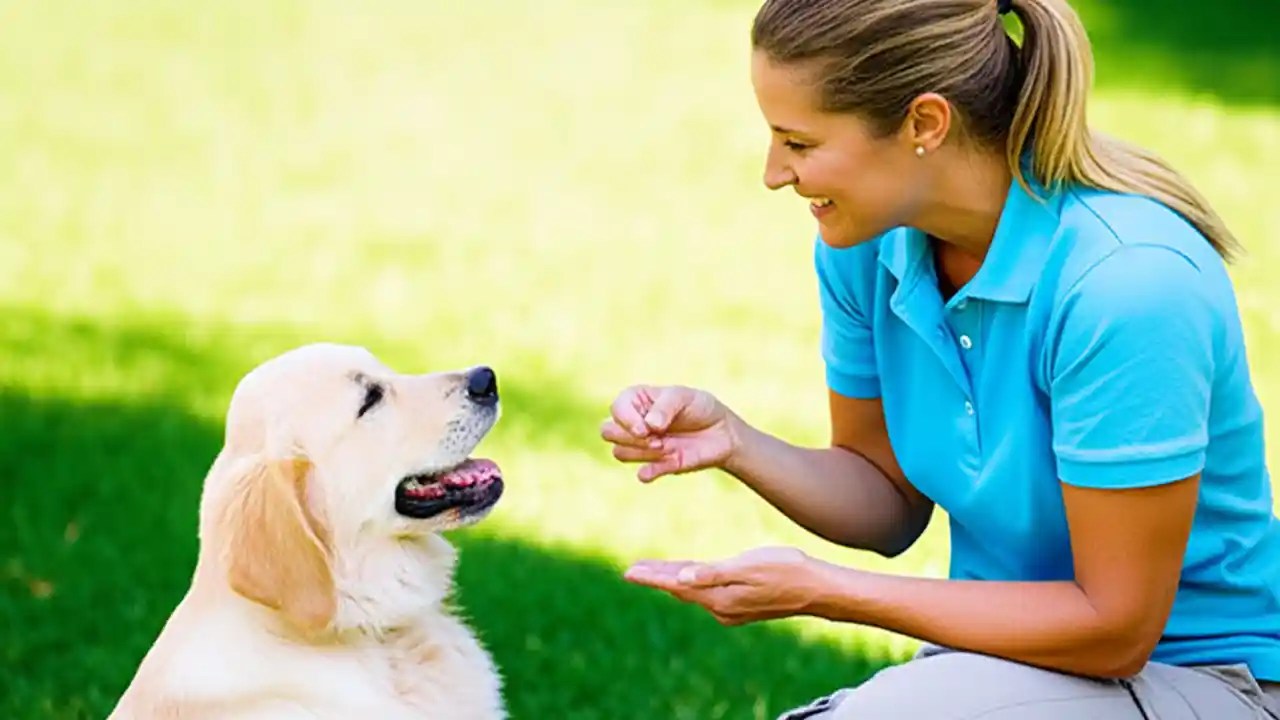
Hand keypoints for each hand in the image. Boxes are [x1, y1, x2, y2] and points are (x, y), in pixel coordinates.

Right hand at [600, 384, 740, 481]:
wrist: (722, 432)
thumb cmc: (700, 407)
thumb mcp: (685, 397)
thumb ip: (666, 407)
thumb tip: (650, 425)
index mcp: (637, 401)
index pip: (615, 409)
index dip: (626, 420)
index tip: (647, 427)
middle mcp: (635, 424)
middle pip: (608, 432)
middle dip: (629, 437)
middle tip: (656, 438)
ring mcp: (643, 446)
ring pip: (619, 453)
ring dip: (642, 452)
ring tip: (666, 447)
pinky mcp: (657, 466)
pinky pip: (641, 474)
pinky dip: (650, 472)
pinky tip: (670, 461)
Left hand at [622, 546, 829, 625]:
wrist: (818, 590)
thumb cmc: (786, 570)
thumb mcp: (748, 566)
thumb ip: (713, 574)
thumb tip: (681, 580)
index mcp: (720, 598)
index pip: (677, 585)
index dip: (652, 577)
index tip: (629, 572)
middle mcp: (722, 608)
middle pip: (681, 590)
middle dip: (657, 578)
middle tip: (632, 571)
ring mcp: (732, 610)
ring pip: (694, 592)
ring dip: (673, 580)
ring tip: (653, 572)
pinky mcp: (742, 606)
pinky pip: (708, 594)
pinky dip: (693, 583)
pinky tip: (689, 578)